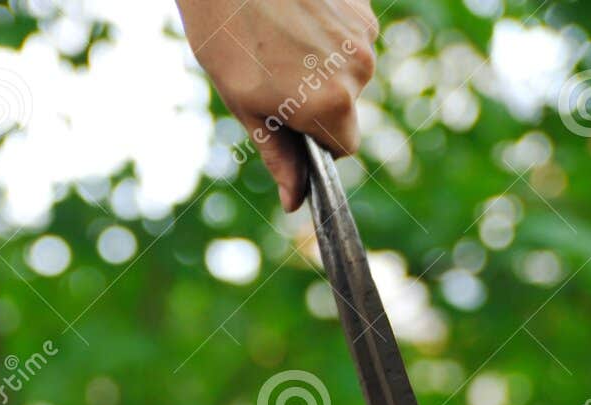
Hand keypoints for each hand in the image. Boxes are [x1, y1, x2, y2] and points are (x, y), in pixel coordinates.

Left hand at [176, 0, 378, 210]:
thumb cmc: (226, 36)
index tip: (290, 123)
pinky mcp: (361, 5)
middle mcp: (359, 70)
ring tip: (278, 38)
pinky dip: (326, 34)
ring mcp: (364, 33)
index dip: (316, 140)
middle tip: (272, 73)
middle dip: (316, 100)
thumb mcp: (245, 105)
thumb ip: (278, 154)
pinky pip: (349, 37)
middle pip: (348, 105)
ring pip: (348, 69)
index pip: (345, 146)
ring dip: (320, 65)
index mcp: (332, 105)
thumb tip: (294, 200)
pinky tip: (293, 16)